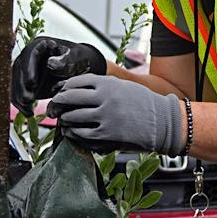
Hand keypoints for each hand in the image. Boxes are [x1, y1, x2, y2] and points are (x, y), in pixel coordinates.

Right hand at [10, 36, 107, 112]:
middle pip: (19, 70)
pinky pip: (18, 93)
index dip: (28, 69)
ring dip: (19, 97)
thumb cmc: (78, 60)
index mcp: (40, 45)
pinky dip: (21, 104)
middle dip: (21, 86)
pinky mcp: (25, 83)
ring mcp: (25, 70)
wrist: (79, 69)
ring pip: (16, 82)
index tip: (31, 83)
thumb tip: (50, 63)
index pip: (29, 54)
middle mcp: (28, 56)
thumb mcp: (76, 58)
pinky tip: (27, 112)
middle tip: (28, 100)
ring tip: (28, 109)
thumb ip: (65, 60)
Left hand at [45, 73, 185, 155]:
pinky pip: (81, 134)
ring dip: (64, 120)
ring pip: (72, 117)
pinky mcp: (107, 135)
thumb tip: (77, 90)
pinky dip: (73, 134)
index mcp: (107, 83)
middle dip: (56, 104)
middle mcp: (104, 98)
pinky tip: (73, 133)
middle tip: (52, 109)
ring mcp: (104, 117)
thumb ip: (102, 86)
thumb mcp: (123, 86)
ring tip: (64, 121)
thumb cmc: (144, 104)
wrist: (163, 122)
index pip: (75, 82)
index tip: (60, 94)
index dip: (63, 89)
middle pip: (68, 99)